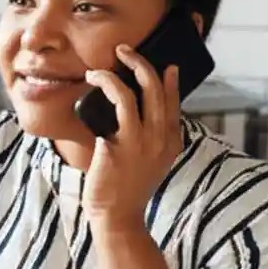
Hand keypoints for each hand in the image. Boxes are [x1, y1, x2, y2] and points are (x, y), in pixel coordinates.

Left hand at [81, 44, 182, 232]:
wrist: (117, 218)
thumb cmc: (127, 189)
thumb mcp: (149, 163)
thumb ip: (151, 139)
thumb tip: (139, 112)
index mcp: (171, 142)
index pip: (174, 102)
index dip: (170, 80)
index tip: (165, 64)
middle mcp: (160, 139)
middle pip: (157, 88)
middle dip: (141, 63)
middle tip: (124, 51)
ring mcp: (141, 142)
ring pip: (136, 92)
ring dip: (119, 72)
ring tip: (99, 69)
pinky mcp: (118, 145)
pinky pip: (116, 104)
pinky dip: (105, 86)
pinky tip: (93, 83)